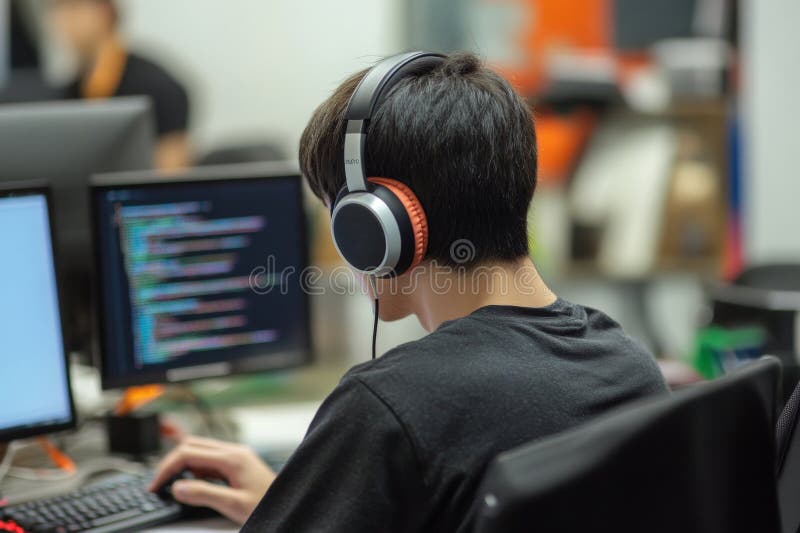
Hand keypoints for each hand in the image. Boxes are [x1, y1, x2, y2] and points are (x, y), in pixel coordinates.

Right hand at [149, 436, 275, 524]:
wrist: (290, 505)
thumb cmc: (267, 505)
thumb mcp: (233, 504)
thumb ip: (204, 494)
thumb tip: (177, 487)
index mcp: (232, 458)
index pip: (189, 453)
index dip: (167, 467)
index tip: (155, 485)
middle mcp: (234, 451)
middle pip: (192, 445)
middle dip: (172, 462)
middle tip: (159, 482)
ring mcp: (237, 455)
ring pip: (201, 450)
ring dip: (184, 464)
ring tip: (173, 484)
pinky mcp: (238, 462)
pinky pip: (210, 458)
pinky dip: (196, 468)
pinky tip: (194, 483)